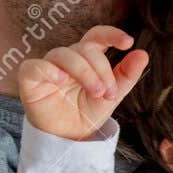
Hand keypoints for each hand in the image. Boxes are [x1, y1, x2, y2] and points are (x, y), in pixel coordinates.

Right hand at [17, 25, 148, 140]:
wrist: (68, 138)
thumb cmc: (87, 113)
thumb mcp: (111, 95)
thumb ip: (126, 75)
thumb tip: (143, 55)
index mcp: (87, 58)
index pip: (96, 36)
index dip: (111, 34)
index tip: (128, 42)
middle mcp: (67, 58)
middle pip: (84, 48)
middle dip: (101, 69)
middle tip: (108, 92)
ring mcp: (48, 66)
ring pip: (63, 54)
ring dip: (83, 72)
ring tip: (95, 93)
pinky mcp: (30, 77)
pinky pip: (36, 66)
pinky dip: (49, 70)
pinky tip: (61, 80)